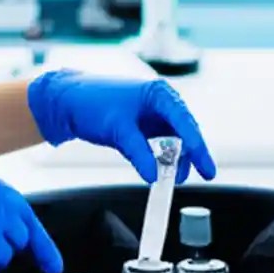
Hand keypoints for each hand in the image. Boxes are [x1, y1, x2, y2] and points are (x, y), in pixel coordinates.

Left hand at [27, 69, 216, 184]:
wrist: (67, 102)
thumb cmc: (92, 104)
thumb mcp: (118, 130)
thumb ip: (138, 153)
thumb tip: (153, 176)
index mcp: (158, 94)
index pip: (185, 122)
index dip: (198, 145)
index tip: (206, 166)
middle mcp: (160, 103)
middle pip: (185, 132)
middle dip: (192, 155)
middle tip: (203, 175)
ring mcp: (152, 115)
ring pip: (174, 140)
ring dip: (176, 159)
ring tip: (175, 178)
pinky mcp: (143, 127)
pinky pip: (160, 145)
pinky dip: (162, 158)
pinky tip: (162, 171)